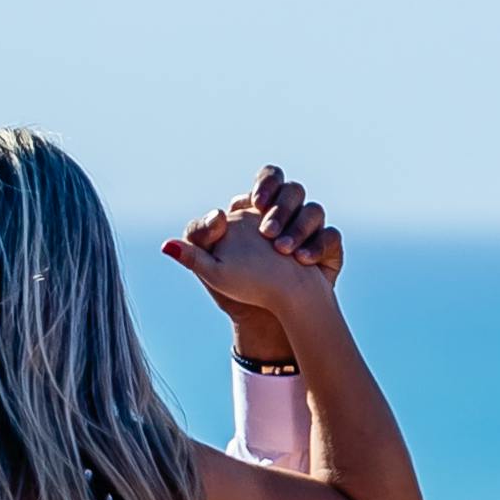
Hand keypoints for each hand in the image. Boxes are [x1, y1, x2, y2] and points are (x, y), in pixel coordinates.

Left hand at [163, 166, 341, 361]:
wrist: (267, 319)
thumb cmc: (236, 288)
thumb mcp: (212, 272)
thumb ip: (194, 252)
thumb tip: (168, 244)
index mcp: (258, 211)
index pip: (267, 180)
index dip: (265, 185)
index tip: (255, 203)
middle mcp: (287, 214)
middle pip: (293, 190)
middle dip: (283, 206)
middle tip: (268, 233)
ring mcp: (309, 230)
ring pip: (314, 209)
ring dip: (300, 226)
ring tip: (283, 251)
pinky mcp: (327, 249)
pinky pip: (331, 237)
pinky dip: (319, 246)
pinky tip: (303, 261)